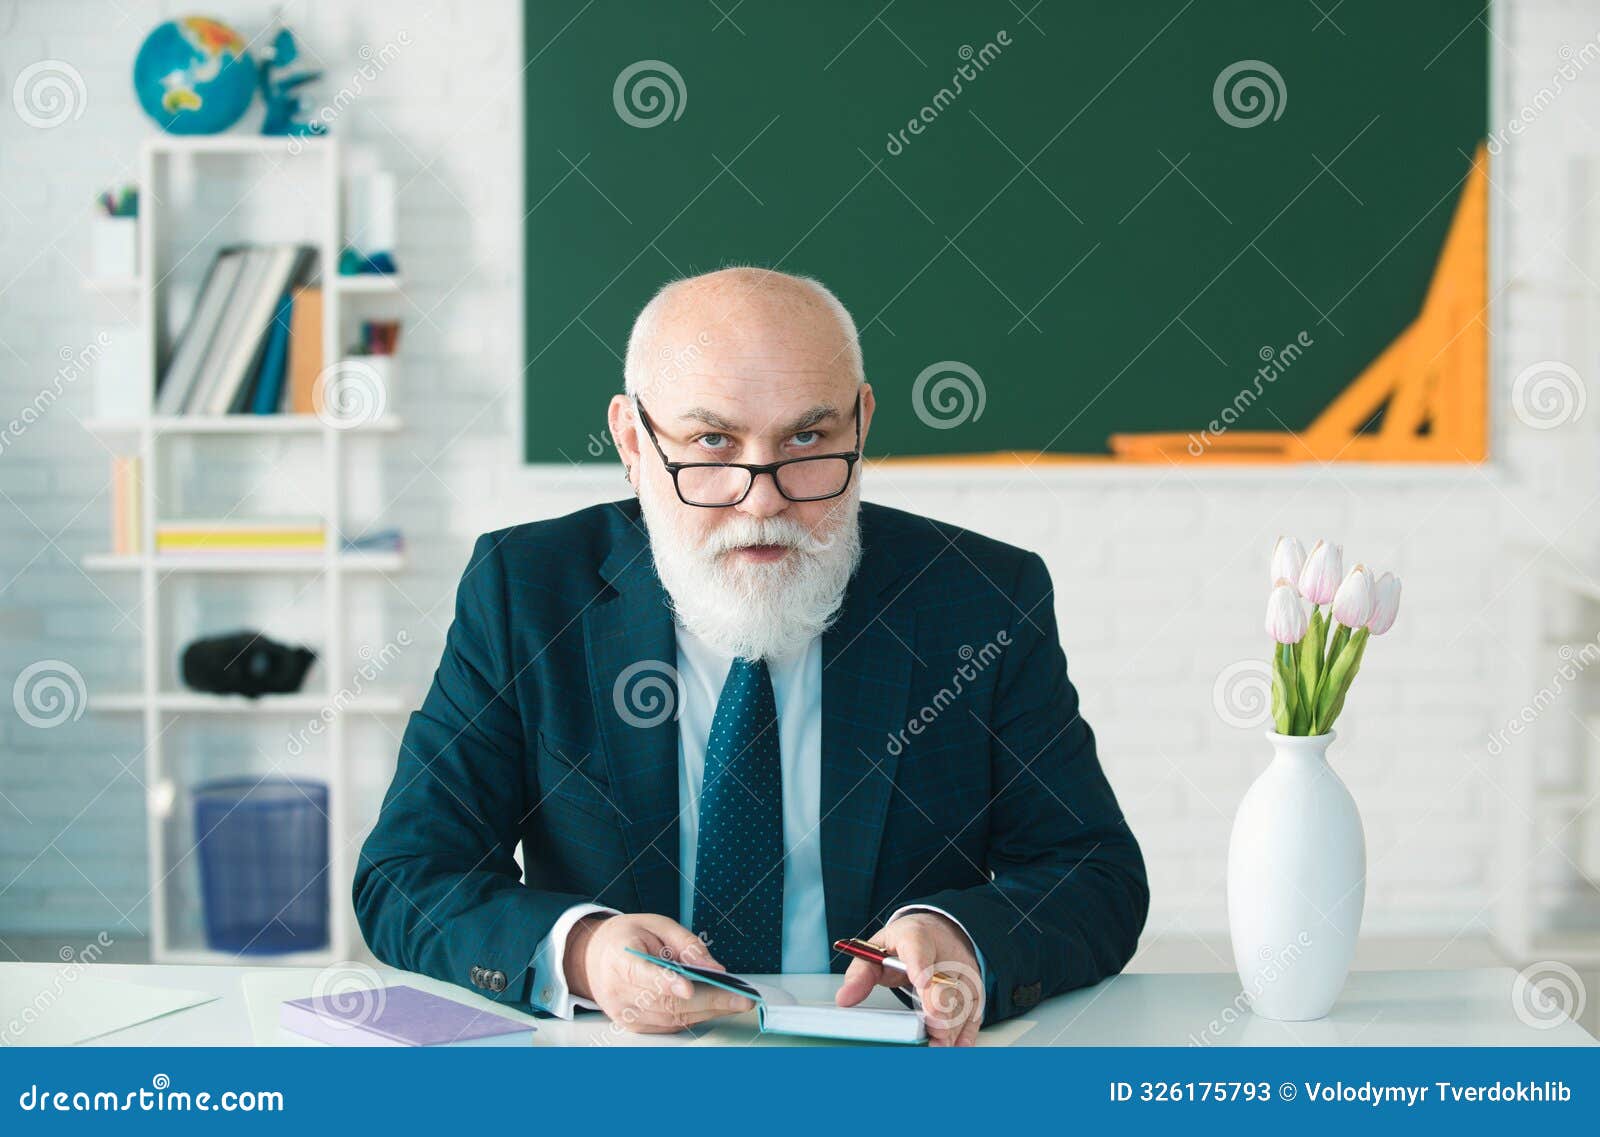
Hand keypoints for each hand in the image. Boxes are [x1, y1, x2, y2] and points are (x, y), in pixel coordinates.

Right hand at [565, 912, 754, 1033]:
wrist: (594, 957)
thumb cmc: (627, 938)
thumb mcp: (657, 924)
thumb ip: (687, 944)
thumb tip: (715, 968)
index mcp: (620, 958)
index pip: (642, 973)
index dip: (666, 981)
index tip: (689, 987)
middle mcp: (617, 990)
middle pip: (665, 1001)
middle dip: (708, 1001)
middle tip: (740, 999)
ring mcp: (624, 1012)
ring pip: (670, 1018)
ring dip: (706, 1012)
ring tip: (735, 1002)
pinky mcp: (633, 1025)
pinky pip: (668, 1025)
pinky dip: (693, 1017)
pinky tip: (713, 1007)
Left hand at [834, 911, 984, 1046]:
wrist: (939, 934)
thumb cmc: (904, 945)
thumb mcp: (876, 951)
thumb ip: (860, 974)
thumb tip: (844, 999)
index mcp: (915, 936)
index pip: (918, 946)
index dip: (920, 964)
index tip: (922, 982)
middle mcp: (944, 953)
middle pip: (944, 982)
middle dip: (939, 1009)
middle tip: (932, 1031)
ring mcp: (963, 972)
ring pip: (962, 1000)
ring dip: (952, 1026)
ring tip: (939, 1046)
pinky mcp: (973, 990)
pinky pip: (974, 1012)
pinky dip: (966, 1032)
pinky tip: (956, 1047)